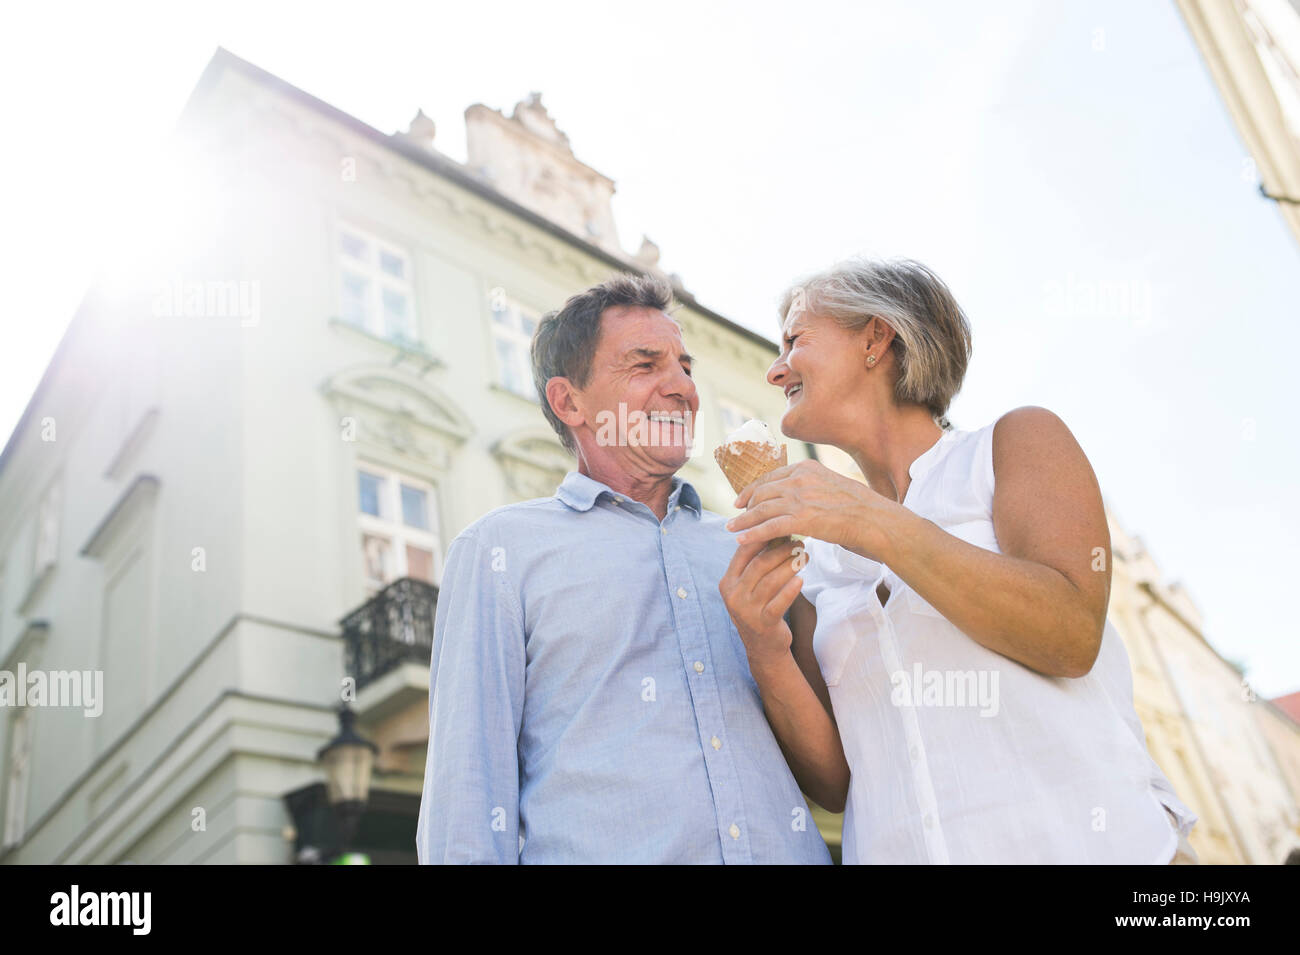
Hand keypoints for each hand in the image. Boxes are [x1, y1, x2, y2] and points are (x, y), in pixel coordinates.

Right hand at [719, 535, 808, 667]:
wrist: (762, 646)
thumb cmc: (759, 607)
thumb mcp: (749, 586)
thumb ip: (755, 564)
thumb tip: (775, 531)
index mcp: (728, 582)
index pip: (743, 552)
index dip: (763, 537)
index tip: (781, 528)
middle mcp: (734, 595)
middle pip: (759, 564)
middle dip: (781, 550)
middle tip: (798, 543)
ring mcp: (747, 611)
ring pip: (771, 581)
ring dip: (790, 566)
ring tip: (804, 557)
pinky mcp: (763, 623)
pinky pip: (779, 603)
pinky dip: (791, 590)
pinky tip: (801, 579)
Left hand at [724, 459, 900, 560]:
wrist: (875, 519)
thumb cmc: (860, 507)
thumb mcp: (834, 485)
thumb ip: (814, 487)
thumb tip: (802, 495)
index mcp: (808, 468)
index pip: (771, 476)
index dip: (753, 489)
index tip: (743, 499)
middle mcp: (800, 479)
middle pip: (762, 491)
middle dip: (746, 505)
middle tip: (735, 516)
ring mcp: (800, 498)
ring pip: (761, 509)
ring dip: (743, 521)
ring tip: (731, 529)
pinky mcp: (802, 519)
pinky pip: (769, 527)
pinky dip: (752, 533)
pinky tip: (742, 539)